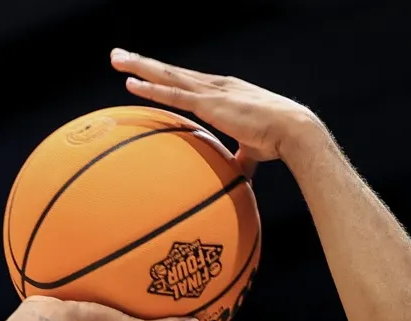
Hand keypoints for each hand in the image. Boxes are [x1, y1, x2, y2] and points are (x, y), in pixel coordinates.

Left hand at [112, 50, 326, 170]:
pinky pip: (173, 93)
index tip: (148, 72)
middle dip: (144, 63)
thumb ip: (240, 159)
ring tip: (117, 60)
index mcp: (225, 92)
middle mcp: (215, 85)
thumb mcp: (254, 149)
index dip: (167, 76)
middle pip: (172, 71)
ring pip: (167, 75)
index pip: (189, 81)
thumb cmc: (278, 140)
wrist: (293, 131)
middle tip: (120, 55)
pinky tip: (131, 84)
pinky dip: (151, 88)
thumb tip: (237, 176)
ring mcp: (211, 92)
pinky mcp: (210, 103)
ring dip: (140, 67)